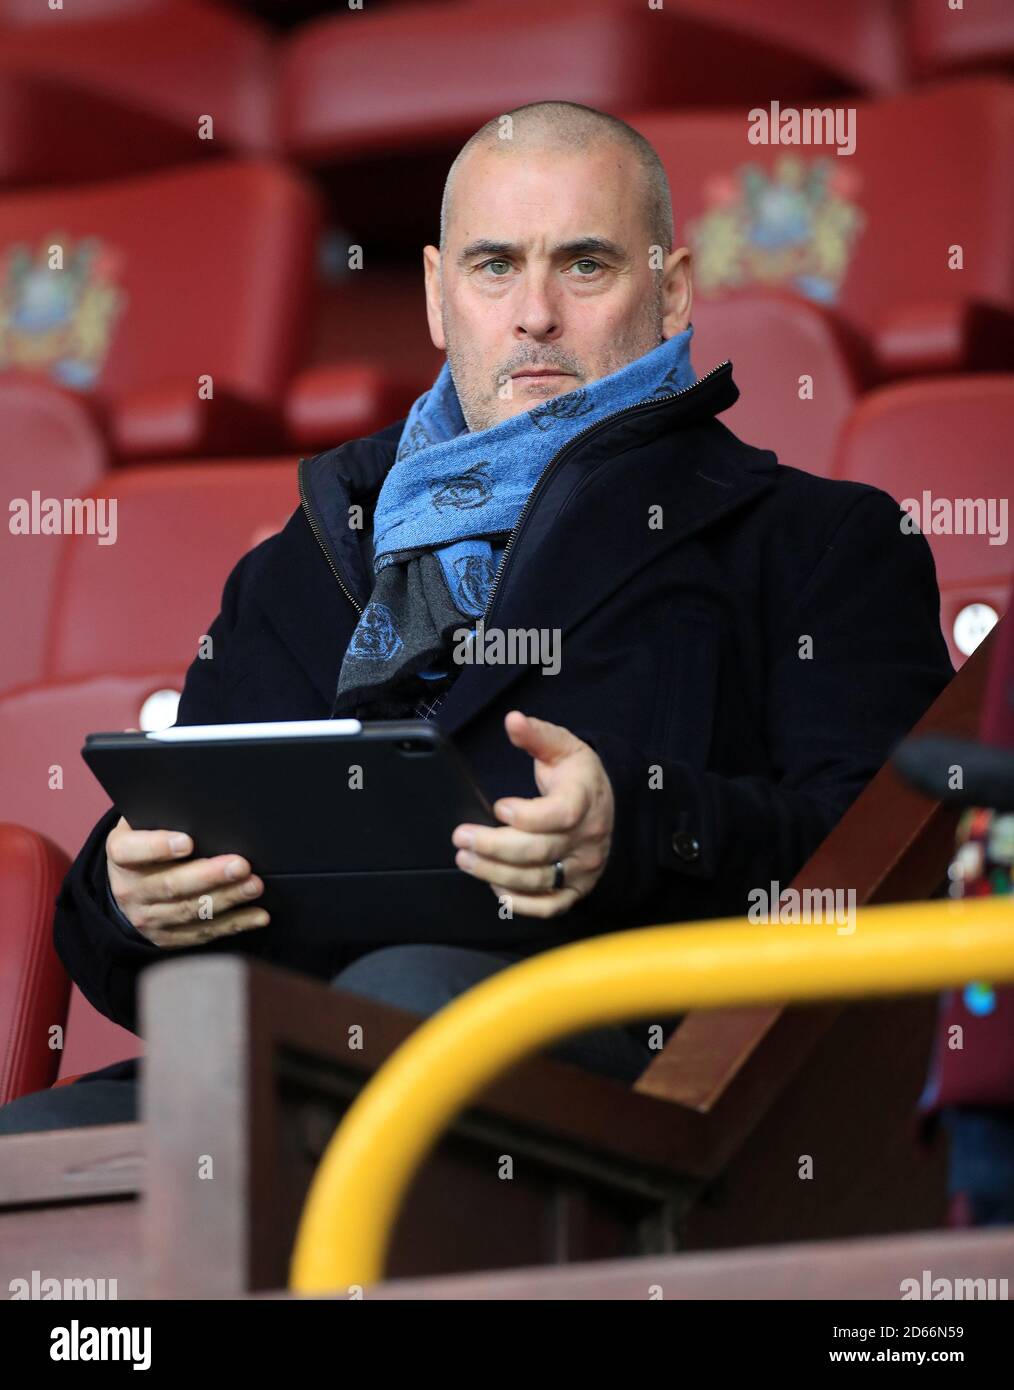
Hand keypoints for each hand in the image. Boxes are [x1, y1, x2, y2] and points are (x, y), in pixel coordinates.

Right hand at [105, 816, 269, 947]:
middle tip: (241, 865)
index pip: (131, 851)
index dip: (158, 847)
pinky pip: (203, 933)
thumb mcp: (142, 824)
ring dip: (227, 899)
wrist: (128, 886)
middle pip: (171, 885)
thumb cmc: (147, 844)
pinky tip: (256, 915)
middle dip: (209, 875)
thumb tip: (201, 807)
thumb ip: (163, 816)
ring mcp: (148, 918)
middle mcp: (130, 890)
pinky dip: (233, 924)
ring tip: (254, 886)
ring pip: (190, 911)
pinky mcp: (167, 937)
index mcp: (120, 854)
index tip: (187, 841)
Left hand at [451, 710, 613, 918]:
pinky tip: (496, 888)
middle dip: (494, 847)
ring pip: (538, 879)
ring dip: (496, 873)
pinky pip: (550, 905)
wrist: (611, 806)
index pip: (559, 816)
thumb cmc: (580, 778)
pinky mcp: (576, 888)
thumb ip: (536, 735)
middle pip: (539, 851)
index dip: (527, 816)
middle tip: (461, 838)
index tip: (498, 807)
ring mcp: (582, 867)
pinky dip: (521, 903)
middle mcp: (586, 839)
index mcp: (583, 800)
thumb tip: (512, 720)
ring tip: (466, 859)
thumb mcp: (563, 747)